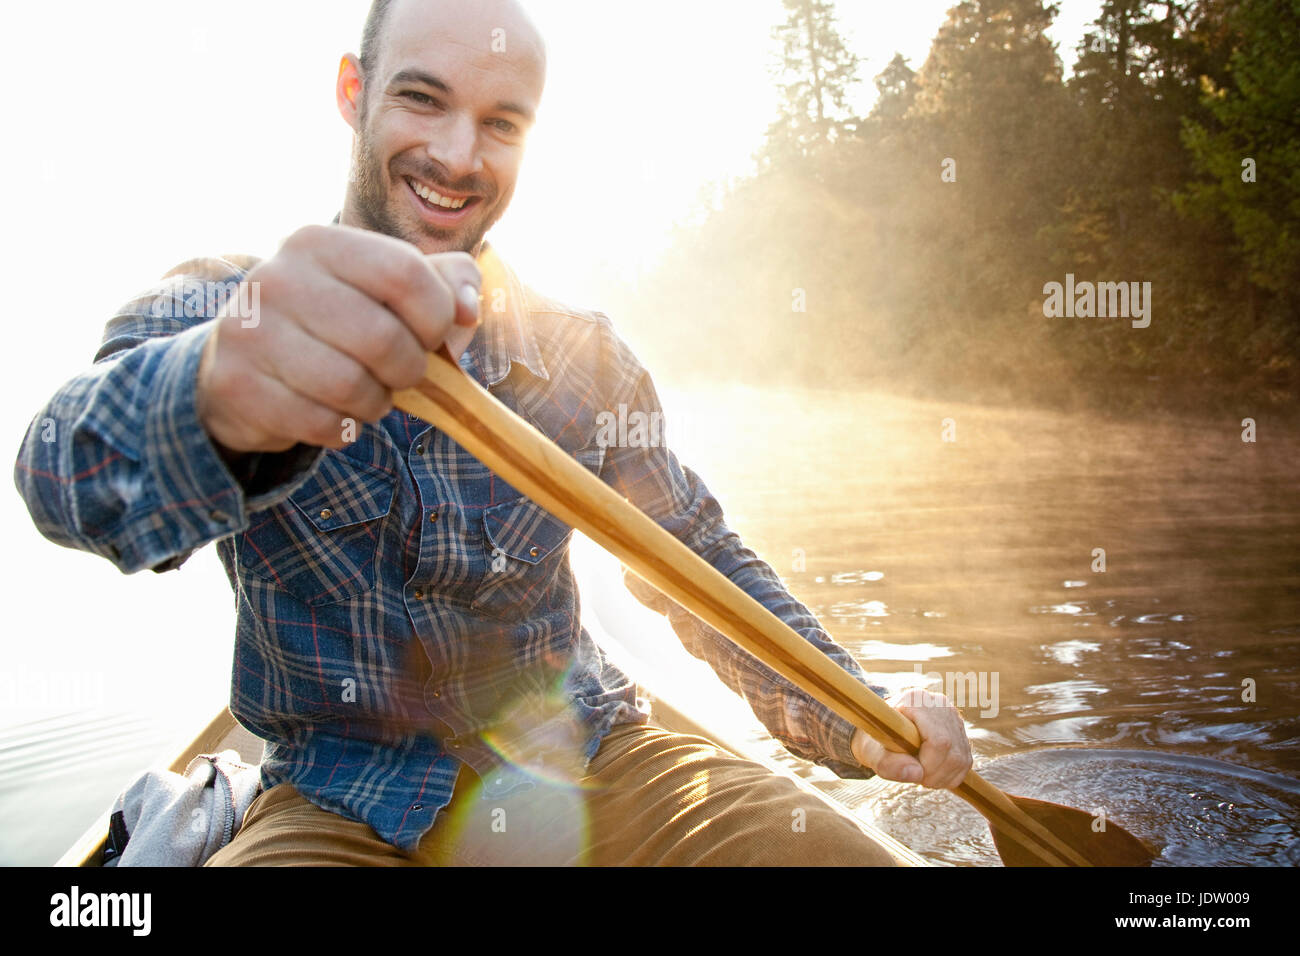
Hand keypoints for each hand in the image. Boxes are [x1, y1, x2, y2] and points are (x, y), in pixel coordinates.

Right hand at [196, 224, 481, 453]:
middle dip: (409, 370)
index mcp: (319, 243)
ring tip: (367, 394)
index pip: (406, 272)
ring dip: (375, 404)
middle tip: (400, 375)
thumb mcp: (390, 288)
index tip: (430, 336)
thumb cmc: (337, 321)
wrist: (242, 359)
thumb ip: (447, 282)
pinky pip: (320, 423)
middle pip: (382, 338)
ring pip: (351, 387)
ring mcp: (249, 331)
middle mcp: (276, 277)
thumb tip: (468, 309)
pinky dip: (342, 429)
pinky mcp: (236, 385)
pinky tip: (331, 412)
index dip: (436, 316)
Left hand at [850, 688, 972, 788]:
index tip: (913, 772)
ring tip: (922, 775)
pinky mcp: (959, 730)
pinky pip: (965, 761)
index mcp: (915, 701)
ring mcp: (952, 716)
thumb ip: (889, 764)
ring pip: (962, 758)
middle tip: (917, 777)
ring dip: (943, 777)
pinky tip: (933, 773)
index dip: (929, 765)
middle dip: (935, 774)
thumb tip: (917, 774)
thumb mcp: (872, 753)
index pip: (938, 740)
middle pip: (952, 750)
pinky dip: (951, 775)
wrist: (880, 731)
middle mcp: (938, 703)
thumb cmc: (874, 741)